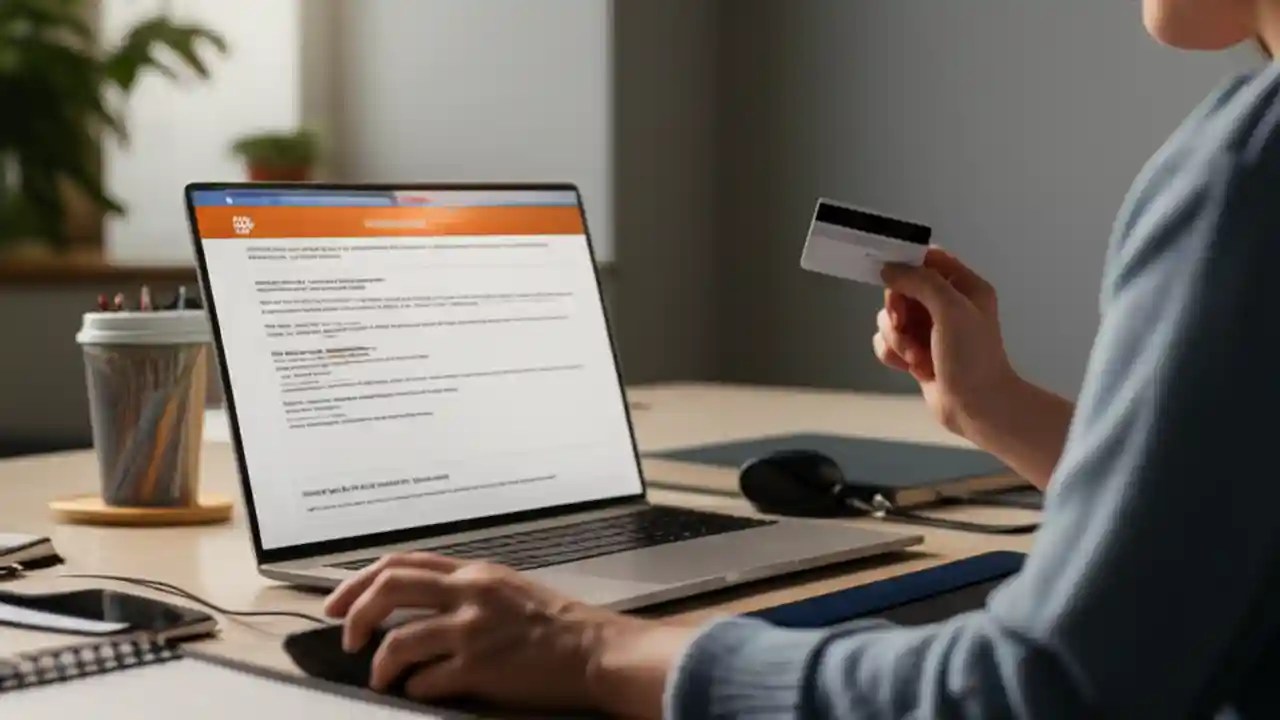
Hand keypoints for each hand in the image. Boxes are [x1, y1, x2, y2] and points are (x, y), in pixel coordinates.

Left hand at [322, 552, 692, 716]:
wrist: (592, 650)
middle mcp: (469, 592)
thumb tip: (414, 606)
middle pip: (389, 588)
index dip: (358, 582)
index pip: (401, 563)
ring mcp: (473, 629)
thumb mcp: (505, 588)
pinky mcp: (479, 667)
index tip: (337, 604)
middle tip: (348, 639)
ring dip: (381, 665)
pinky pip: (425, 680)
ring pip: (399, 640)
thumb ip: (463, 589)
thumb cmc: (554, 624)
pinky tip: (421, 691)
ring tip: (383, 678)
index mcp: (473, 572)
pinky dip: (414, 688)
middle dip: (356, 614)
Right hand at [873, 248, 1016, 436]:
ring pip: (891, 318)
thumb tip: (890, 269)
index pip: (928, 260)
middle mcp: (946, 305)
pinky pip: (888, 342)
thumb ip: (921, 282)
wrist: (977, 407)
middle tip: (904, 325)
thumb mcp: (952, 309)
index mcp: (964, 287)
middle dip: (898, 310)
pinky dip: (892, 353)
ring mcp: (930, 330)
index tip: (891, 278)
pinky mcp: (916, 353)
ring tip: (916, 356)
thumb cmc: (971, 357)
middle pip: (902, 289)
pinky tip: (909, 367)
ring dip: (896, 338)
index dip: (907, 266)